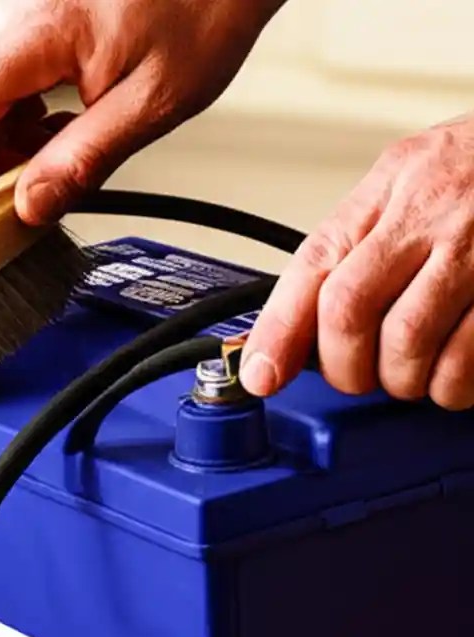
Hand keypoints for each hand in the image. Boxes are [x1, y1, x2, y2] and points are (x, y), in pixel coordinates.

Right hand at [0, 0, 287, 229]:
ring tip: (45, 162)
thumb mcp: (154, 99)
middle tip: (0, 200)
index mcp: (43, 27)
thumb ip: (85, 159)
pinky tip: (54, 129)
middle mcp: (17, 8)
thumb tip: (31, 207)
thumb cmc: (209, 5)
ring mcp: (20, 6)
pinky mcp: (31, 10)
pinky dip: (12, 112)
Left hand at [242, 114, 473, 409]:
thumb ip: (361, 237)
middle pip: (349, 309)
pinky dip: (453, 384)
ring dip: (401, 379)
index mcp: (392, 184)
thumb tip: (302, 317)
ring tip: (410, 374)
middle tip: (355, 374)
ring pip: (408, 341)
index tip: (260, 373)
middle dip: (342, 364)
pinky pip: (470, 357)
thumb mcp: (415, 175)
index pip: (314, 264)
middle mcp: (431, 214)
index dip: (278, 330)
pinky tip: (452, 378)